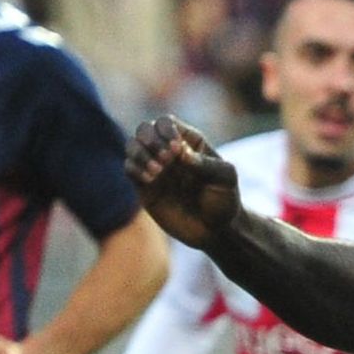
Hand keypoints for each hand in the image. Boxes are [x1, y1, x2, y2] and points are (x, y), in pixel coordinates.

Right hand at [127, 116, 241, 249]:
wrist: (216, 230)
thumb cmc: (224, 199)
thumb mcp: (225, 178)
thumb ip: (205, 164)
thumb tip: (180, 152)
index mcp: (188, 141)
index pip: (166, 122)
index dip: (167, 130)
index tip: (177, 149)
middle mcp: (167, 151)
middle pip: (145, 129)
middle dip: (150, 140)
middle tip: (166, 160)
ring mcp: (155, 168)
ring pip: (132, 146)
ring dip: (140, 154)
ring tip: (157, 172)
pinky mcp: (144, 187)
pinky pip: (129, 168)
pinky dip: (135, 169)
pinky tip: (150, 180)